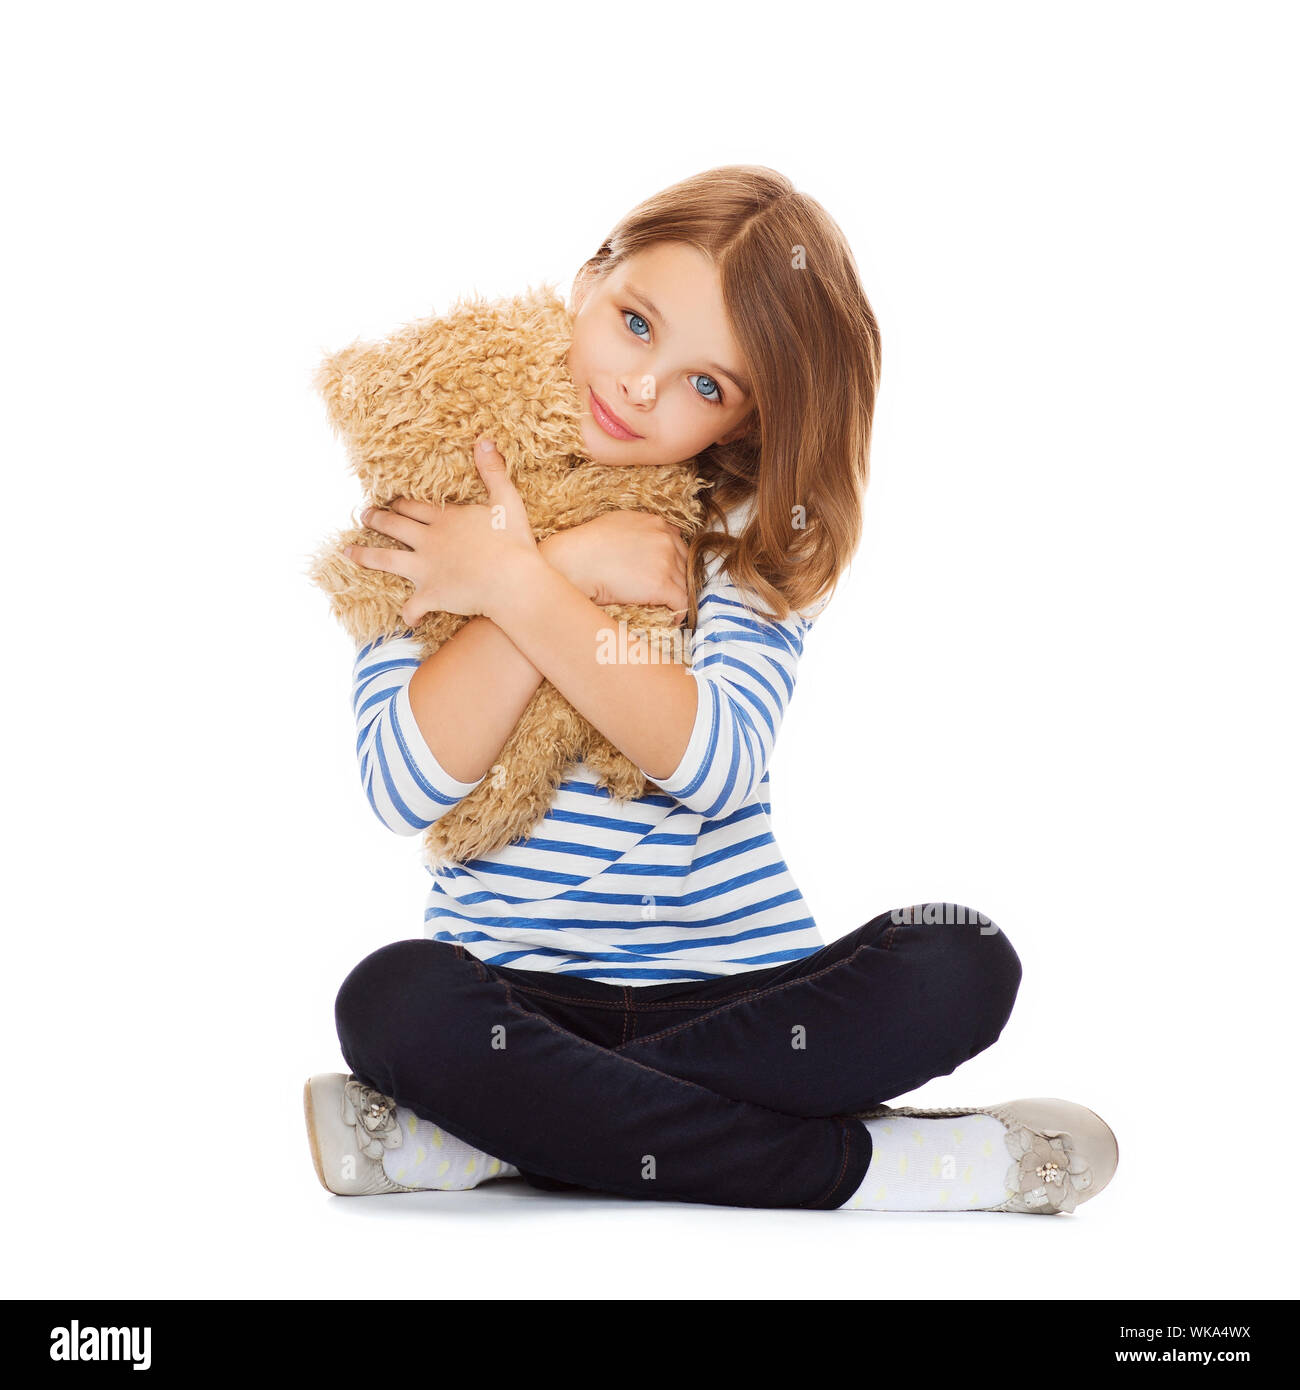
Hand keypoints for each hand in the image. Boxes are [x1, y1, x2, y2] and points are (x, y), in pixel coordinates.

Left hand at [343, 438, 538, 625]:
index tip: (388, 501)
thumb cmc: (513, 542)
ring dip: (365, 555)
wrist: (513, 581)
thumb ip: (493, 470)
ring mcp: (425, 569)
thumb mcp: (506, 499)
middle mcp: (428, 541)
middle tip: (363, 516)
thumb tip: (485, 440)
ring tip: (349, 552)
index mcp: (444, 519)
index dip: (398, 503)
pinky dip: (409, 613)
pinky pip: (412, 607)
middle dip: (376, 520)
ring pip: (385, 560)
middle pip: (393, 526)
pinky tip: (409, 618)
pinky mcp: (431, 595)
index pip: (412, 507)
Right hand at [542, 511, 689, 619]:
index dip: (673, 561)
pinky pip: (682, 603)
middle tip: (669, 592)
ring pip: (685, 584)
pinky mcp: (662, 586)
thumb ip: (639, 528)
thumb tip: (645, 539)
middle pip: (684, 564)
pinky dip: (680, 613)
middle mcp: (665, 541)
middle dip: (678, 578)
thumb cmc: (587, 544)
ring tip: (669, 607)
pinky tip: (672, 618)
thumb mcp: (617, 522)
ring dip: (678, 596)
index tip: (668, 573)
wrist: (577, 561)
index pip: (679, 544)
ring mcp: (666, 563)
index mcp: (656, 524)